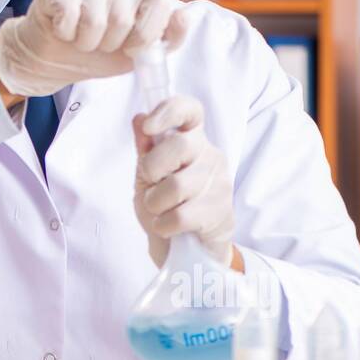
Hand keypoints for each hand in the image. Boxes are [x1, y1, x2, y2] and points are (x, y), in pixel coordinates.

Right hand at [0, 0, 186, 97]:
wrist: (56, 53)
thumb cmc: (101, 49)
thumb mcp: (140, 51)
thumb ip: (167, 38)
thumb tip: (184, 17)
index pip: (164, 7)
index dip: (147, 36)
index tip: (132, 47)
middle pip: (123, 21)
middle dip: (108, 44)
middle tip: (100, 40)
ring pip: (94, 23)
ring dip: (85, 42)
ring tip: (82, 35)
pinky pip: (68, 21)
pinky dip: (65, 34)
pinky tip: (64, 27)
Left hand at [133, 94, 234, 268]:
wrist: (190, 249)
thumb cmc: (168, 205)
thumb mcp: (149, 176)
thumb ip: (146, 149)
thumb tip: (138, 118)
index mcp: (192, 139)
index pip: (190, 111)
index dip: (169, 111)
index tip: (148, 126)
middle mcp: (209, 155)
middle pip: (179, 146)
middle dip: (152, 168)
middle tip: (150, 184)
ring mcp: (219, 183)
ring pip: (177, 185)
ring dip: (155, 203)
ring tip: (160, 210)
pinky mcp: (221, 212)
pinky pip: (181, 215)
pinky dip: (164, 225)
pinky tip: (167, 226)